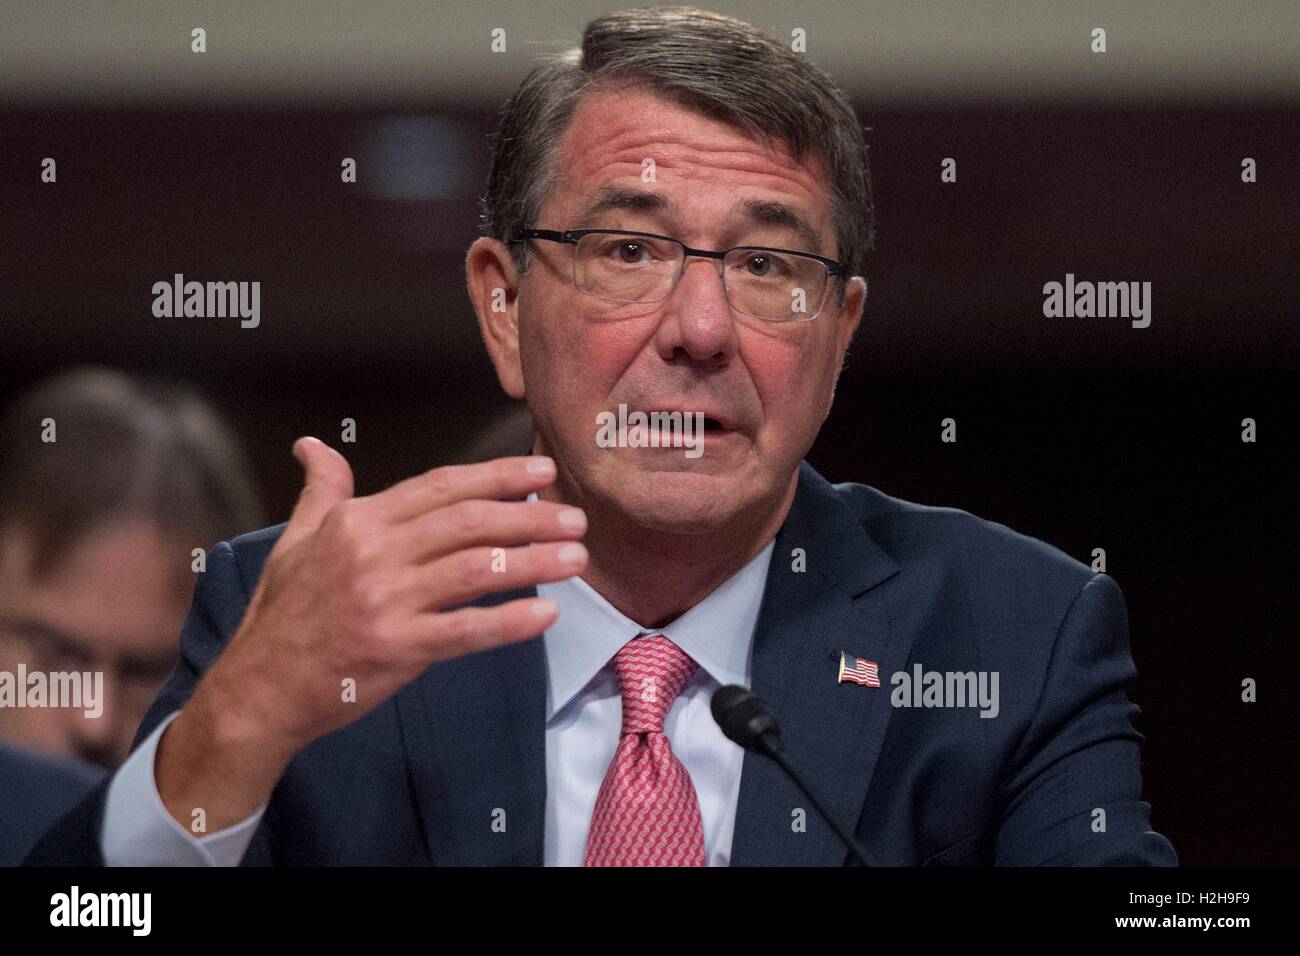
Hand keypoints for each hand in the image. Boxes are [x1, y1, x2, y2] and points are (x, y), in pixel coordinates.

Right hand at [157, 437, 585, 830]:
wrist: (260, 687)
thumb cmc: (284, 613)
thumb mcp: (295, 540)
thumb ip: (322, 491)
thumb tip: (313, 445)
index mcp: (357, 521)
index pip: (442, 487)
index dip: (497, 475)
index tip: (543, 470)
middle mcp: (373, 553)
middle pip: (469, 522)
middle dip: (530, 515)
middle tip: (576, 518)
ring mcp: (385, 601)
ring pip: (476, 569)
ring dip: (533, 561)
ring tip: (576, 559)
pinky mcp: (396, 648)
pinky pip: (465, 631)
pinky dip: (509, 623)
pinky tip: (545, 615)